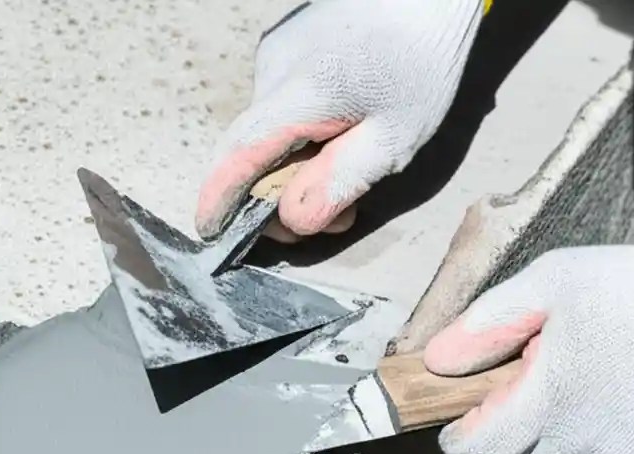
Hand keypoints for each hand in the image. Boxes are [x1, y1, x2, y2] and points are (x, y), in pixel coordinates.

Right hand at [195, 0, 484, 242]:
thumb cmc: (424, 59)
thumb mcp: (395, 137)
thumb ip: (341, 181)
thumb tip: (294, 220)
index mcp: (298, 94)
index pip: (238, 154)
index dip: (219, 197)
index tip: (209, 231)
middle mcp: (274, 69)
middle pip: (254, 147)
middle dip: (279, 194)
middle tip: (328, 221)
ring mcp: (278, 51)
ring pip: (271, 126)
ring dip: (297, 162)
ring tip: (348, 176)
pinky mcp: (289, 42)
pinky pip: (283, 102)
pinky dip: (303, 131)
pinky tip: (343, 134)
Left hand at [422, 216, 633, 453]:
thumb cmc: (629, 289)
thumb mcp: (545, 285)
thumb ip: (484, 326)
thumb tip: (435, 362)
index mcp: (548, 407)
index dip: (456, 435)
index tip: (458, 408)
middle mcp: (580, 450)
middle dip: (491, 442)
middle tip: (504, 394)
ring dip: (535, 447)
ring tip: (555, 392)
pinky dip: (576, 449)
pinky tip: (593, 404)